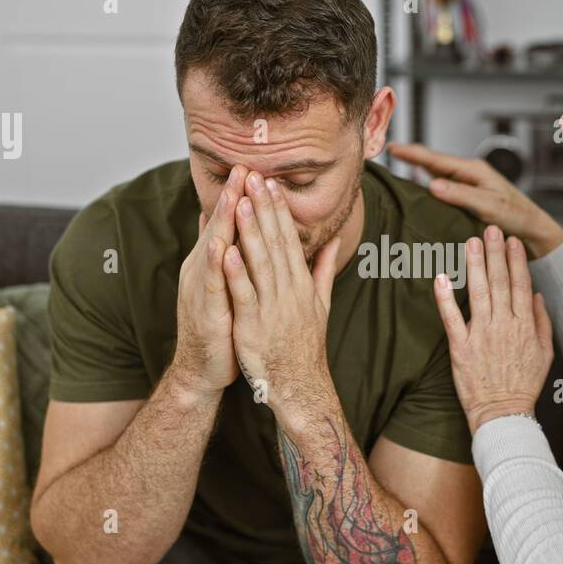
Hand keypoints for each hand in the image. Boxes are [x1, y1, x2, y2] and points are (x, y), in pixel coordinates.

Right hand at [171, 164, 246, 394]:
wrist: (202, 369)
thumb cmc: (219, 326)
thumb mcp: (222, 284)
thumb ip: (223, 254)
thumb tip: (220, 224)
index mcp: (212, 263)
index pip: (226, 222)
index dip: (238, 196)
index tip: (252, 167)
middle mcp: (202, 270)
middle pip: (217, 226)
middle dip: (231, 196)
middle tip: (242, 167)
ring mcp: (201, 289)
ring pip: (212, 248)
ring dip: (222, 220)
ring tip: (233, 194)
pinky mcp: (205, 310)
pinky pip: (211, 283)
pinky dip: (214, 263)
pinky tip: (219, 244)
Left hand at [222, 171, 341, 416]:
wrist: (300, 386)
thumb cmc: (305, 346)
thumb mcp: (321, 304)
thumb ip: (325, 270)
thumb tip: (335, 241)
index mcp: (302, 284)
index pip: (290, 239)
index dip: (280, 210)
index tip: (271, 183)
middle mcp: (290, 291)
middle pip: (276, 243)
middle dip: (265, 209)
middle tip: (255, 176)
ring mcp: (272, 308)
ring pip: (261, 264)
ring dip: (251, 232)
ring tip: (243, 202)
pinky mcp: (254, 326)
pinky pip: (245, 296)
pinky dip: (236, 273)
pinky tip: (227, 251)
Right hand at [388, 142, 562, 259]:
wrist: (534, 232)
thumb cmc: (518, 218)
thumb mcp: (489, 205)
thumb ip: (462, 194)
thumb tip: (431, 185)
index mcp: (473, 170)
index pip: (436, 159)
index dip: (412, 153)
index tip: (392, 147)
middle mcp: (470, 174)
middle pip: (434, 163)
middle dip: (411, 156)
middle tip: (388, 151)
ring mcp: (469, 185)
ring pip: (438, 173)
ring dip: (418, 168)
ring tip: (399, 164)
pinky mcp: (469, 197)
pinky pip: (444, 186)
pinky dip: (429, 183)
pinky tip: (420, 186)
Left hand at [432, 225, 553, 434]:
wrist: (503, 413)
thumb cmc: (524, 384)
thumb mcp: (545, 353)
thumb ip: (542, 322)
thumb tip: (537, 295)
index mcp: (524, 326)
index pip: (521, 285)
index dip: (516, 261)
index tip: (511, 241)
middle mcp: (504, 326)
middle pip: (500, 282)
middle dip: (496, 253)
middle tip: (490, 229)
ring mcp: (481, 336)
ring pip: (478, 293)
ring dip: (475, 265)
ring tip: (471, 242)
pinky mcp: (461, 348)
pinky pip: (452, 319)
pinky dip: (445, 298)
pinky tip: (441, 278)